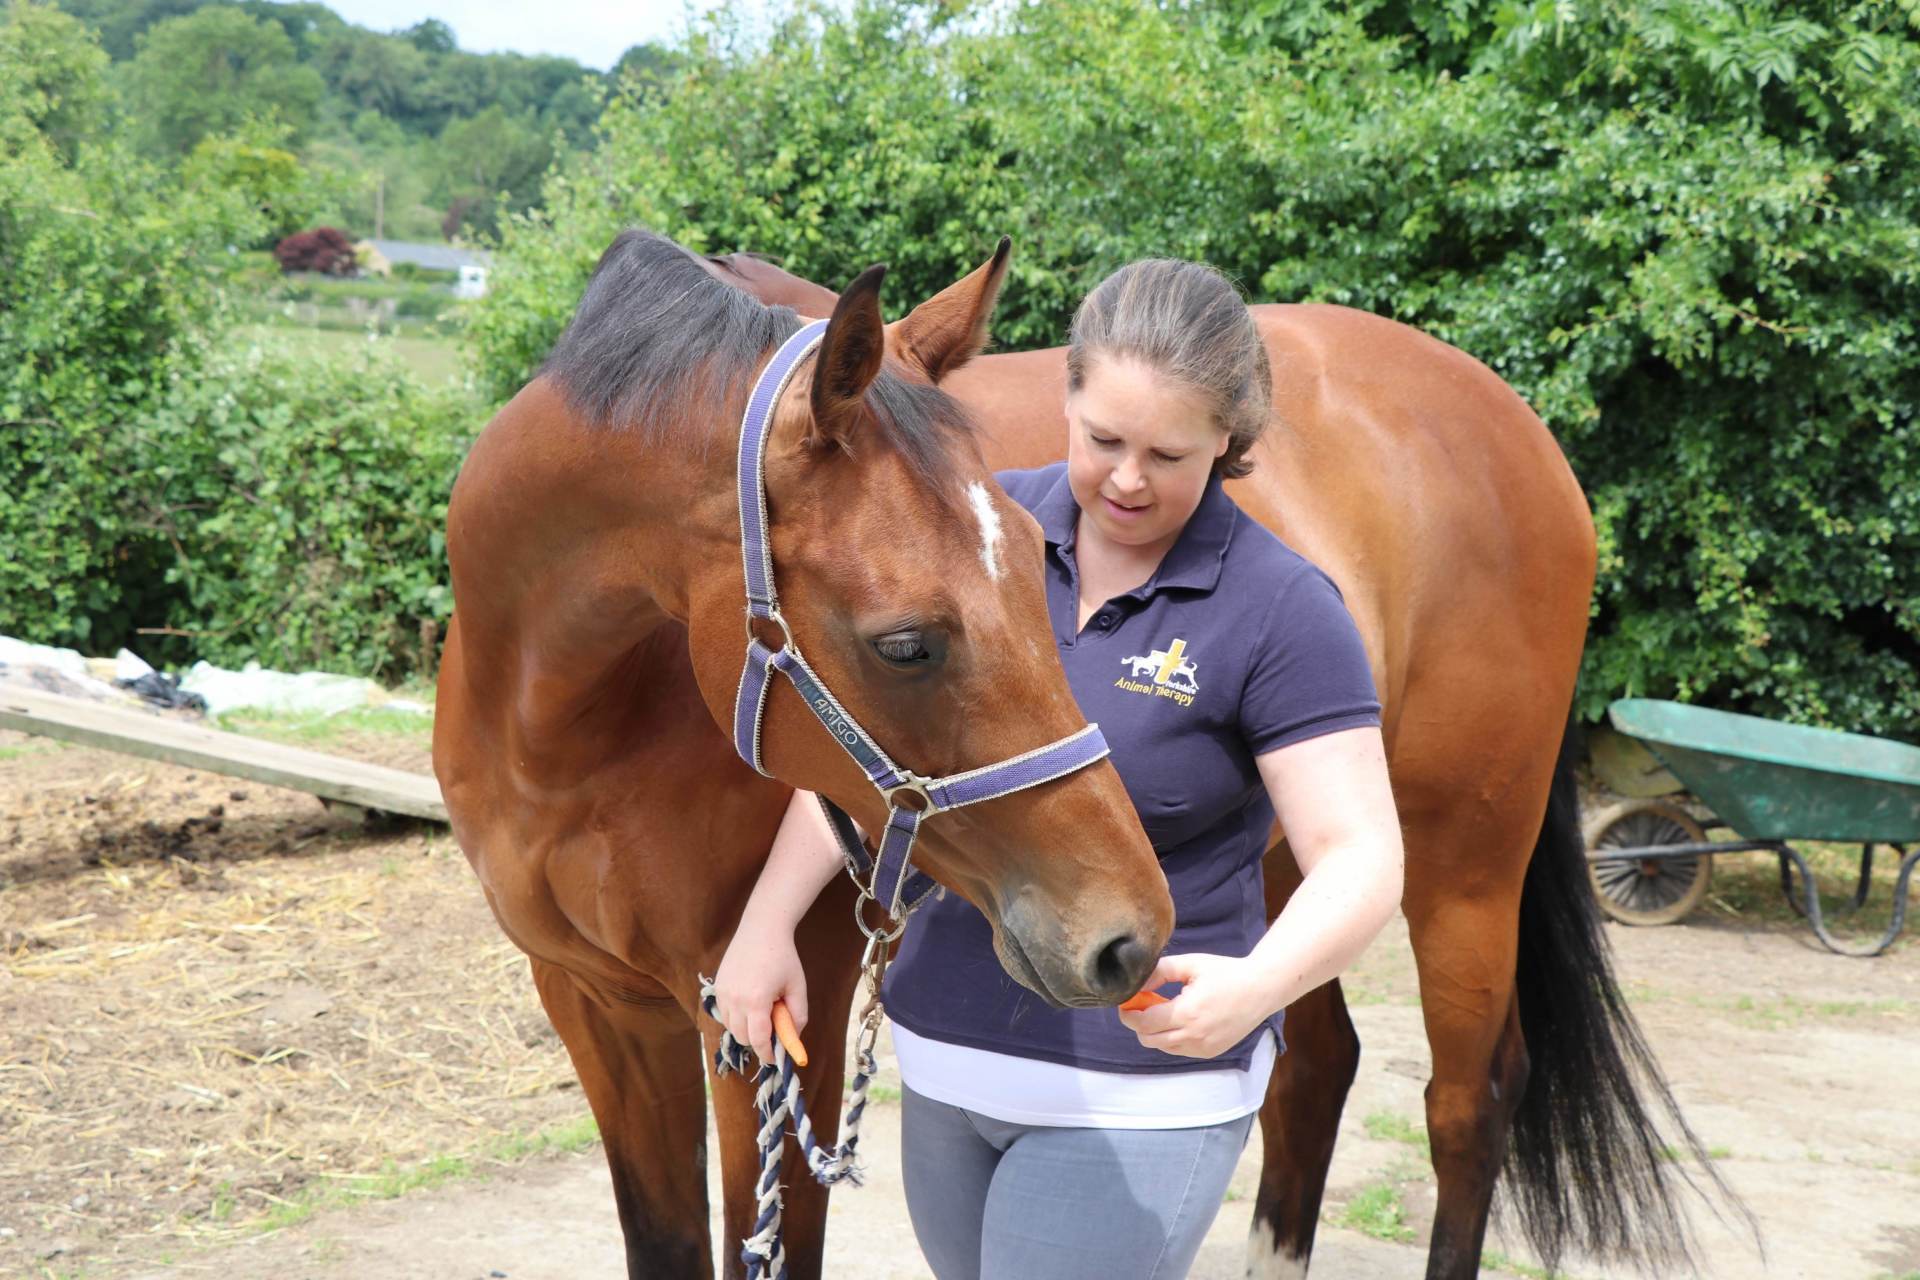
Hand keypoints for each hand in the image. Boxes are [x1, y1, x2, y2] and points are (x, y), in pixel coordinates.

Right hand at [712, 926, 808, 1065]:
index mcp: (756, 1001)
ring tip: (762, 1014)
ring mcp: (723, 993)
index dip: (768, 1054)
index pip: (758, 1041)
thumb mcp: (797, 988)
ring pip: (730, 1027)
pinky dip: (736, 1017)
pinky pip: (724, 1013)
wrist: (761, 929)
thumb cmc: (784, 958)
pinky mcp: (717, 987)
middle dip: (758, 1042)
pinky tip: (750, 1004)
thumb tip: (792, 1040)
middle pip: (742, 1037)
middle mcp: (735, 999)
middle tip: (773, 1032)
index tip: (776, 1058)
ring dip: (745, 1029)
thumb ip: (797, 1017)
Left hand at [1115, 952, 1273, 1059]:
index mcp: (1187, 1013)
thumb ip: (1160, 972)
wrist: (1260, 989)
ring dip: (1155, 1031)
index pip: (1143, 1024)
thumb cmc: (1225, 973)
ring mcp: (1203, 1047)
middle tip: (1144, 1003)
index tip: (1125, 1002)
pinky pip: (1179, 1050)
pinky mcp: (1210, 1052)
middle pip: (1148, 1040)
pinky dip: (1172, 1038)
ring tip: (1165, 1008)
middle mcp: (1193, 1036)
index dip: (1128, 1014)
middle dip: (1139, 1023)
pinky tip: (1181, 1018)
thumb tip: (1136, 983)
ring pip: (1163, 1047)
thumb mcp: (1190, 964)